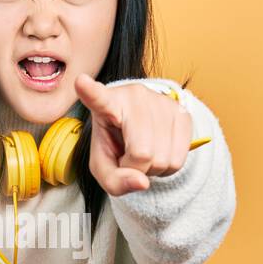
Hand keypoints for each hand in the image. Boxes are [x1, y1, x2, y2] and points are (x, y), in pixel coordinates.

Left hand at [75, 73, 193, 196]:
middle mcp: (134, 96)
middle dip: (135, 168)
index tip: (81, 81)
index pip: (98, 98)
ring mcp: (161, 102)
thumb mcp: (103, 166)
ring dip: (152, 168)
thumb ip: (114, 181)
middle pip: (141, 153)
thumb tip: (142, 182)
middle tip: (128, 158)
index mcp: (107, 104)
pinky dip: (167, 168)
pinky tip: (158, 152)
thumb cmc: (115, 145)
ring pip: (162, 159)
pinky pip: (178, 160)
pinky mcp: (181, 113)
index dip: (91, 92)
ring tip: (143, 153)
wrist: (140, 129)